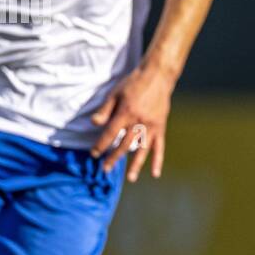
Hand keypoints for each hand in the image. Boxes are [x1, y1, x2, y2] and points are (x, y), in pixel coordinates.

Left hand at [90, 62, 174, 180]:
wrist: (157, 76)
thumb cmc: (133, 83)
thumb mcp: (115, 92)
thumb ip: (105, 109)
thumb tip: (94, 124)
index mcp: (126, 113)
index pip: (110, 134)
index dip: (101, 145)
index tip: (94, 154)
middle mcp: (139, 122)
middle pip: (124, 145)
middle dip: (114, 158)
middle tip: (105, 169)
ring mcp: (151, 126)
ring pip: (142, 150)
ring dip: (135, 165)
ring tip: (130, 178)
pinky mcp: (160, 127)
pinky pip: (159, 147)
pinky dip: (157, 160)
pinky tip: (154, 173)